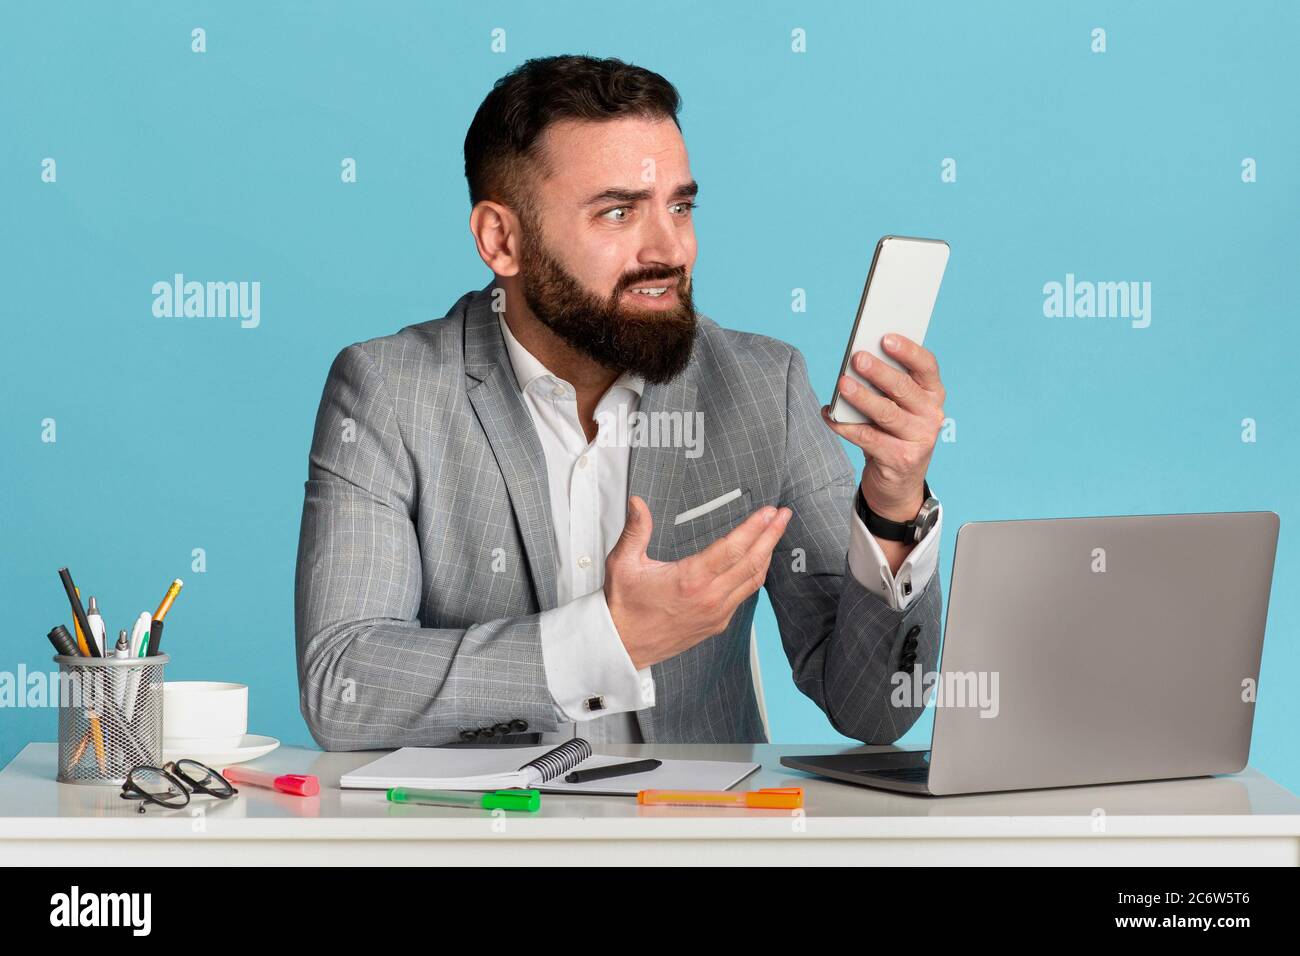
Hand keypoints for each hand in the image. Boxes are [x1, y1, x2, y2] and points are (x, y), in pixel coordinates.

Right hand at [604, 495, 792, 669]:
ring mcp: (717, 613)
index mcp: (691, 579)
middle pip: (752, 562)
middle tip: (785, 515)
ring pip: (753, 580)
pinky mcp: (717, 624)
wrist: (623, 646)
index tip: (769, 511)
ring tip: (776, 533)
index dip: (755, 527)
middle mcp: (710, 598)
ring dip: (768, 554)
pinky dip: (754, 575)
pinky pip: (744, 596)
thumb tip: (637, 503)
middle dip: (772, 535)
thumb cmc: (623, 606)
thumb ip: (635, 530)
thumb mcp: (623, 563)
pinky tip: (757, 562)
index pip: (733, 548)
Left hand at [821, 334, 944, 521]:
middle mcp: (932, 415)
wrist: (899, 481)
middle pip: (904, 388)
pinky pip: (867, 438)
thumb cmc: (894, 432)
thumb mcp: (899, 406)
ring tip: (842, 384)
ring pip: (886, 413)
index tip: (885, 337)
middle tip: (857, 357)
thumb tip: (859, 361)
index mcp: (933, 394)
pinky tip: (828, 415)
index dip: (908, 350)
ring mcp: (919, 439)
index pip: (926, 366)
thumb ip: (887, 385)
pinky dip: (844, 426)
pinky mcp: (900, 459)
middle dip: (879, 371)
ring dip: (861, 397)